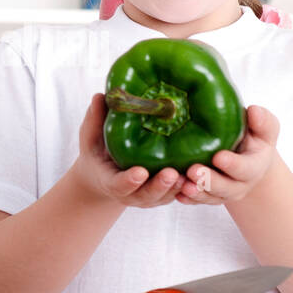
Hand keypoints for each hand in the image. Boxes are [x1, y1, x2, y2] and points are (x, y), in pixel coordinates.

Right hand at [70, 93, 185, 208]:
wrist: (106, 176)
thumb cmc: (98, 153)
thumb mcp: (91, 137)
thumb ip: (95, 120)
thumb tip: (99, 95)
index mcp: (111, 182)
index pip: (119, 185)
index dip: (130, 180)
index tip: (140, 172)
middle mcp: (131, 194)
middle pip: (147, 195)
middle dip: (160, 185)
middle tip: (172, 173)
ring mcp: (149, 197)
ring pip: (165, 196)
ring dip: (178, 187)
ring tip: (191, 173)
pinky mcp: (163, 194)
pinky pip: (177, 194)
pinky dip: (189, 187)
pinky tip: (201, 173)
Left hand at [174, 105, 280, 205]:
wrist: (247, 158)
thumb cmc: (254, 138)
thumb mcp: (264, 128)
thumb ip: (262, 121)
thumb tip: (254, 111)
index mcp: (254, 167)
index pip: (245, 168)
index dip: (233, 165)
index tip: (218, 157)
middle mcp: (240, 184)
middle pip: (226, 188)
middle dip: (209, 181)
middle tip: (193, 171)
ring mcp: (223, 193)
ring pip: (209, 197)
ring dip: (196, 192)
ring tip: (182, 184)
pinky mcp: (209, 197)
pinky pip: (197, 200)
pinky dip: (187, 198)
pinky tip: (176, 193)